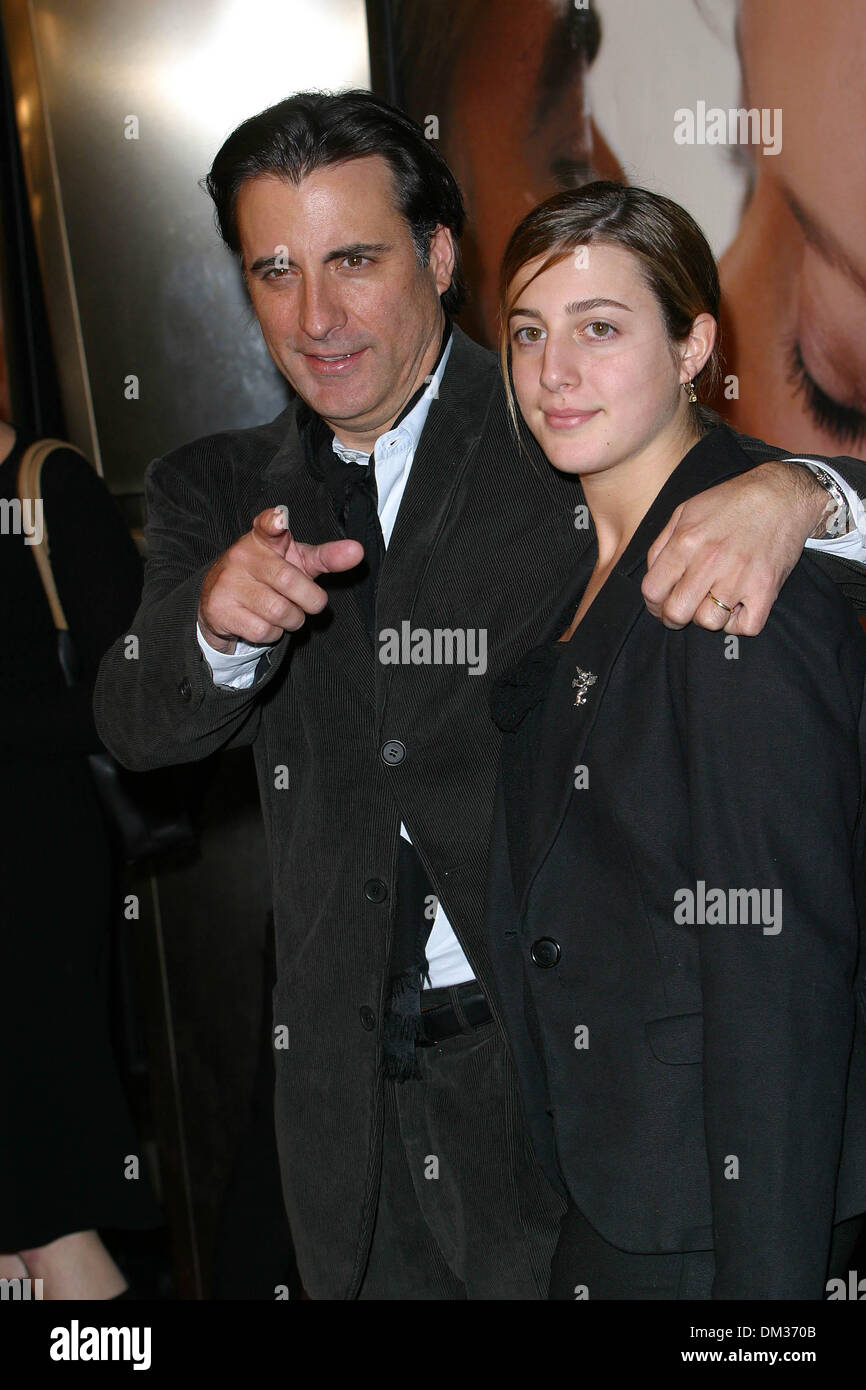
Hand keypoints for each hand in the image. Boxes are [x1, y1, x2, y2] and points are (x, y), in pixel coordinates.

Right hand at [198, 506, 363, 651]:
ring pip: (278, 611)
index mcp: (263, 539)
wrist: (219, 600)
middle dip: (309, 601)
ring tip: (283, 611)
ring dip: (292, 620)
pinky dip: (273, 633)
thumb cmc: (268, 577)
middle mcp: (242, 555)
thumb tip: (358, 551)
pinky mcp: (218, 608)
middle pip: (290, 582)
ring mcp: (228, 582)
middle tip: (307, 602)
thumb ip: (327, 558)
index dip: (274, 521)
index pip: (267, 525)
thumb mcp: (297, 563)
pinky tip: (264, 622)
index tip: (280, 518)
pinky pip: (263, 630)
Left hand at [641, 461, 826, 635]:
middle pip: (676, 613)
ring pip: (709, 623)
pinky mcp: (766, 589)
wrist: (783, 494)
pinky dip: (739, 623)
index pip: (652, 591)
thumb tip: (652, 575)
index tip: (661, 604)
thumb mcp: (686, 511)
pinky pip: (745, 628)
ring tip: (715, 599)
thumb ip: (662, 544)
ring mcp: (739, 577)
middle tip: (684, 609)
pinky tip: (738, 606)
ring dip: (709, 616)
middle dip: (674, 617)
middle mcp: (710, 561)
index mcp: (685, 541)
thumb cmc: (731, 502)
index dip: (653, 603)